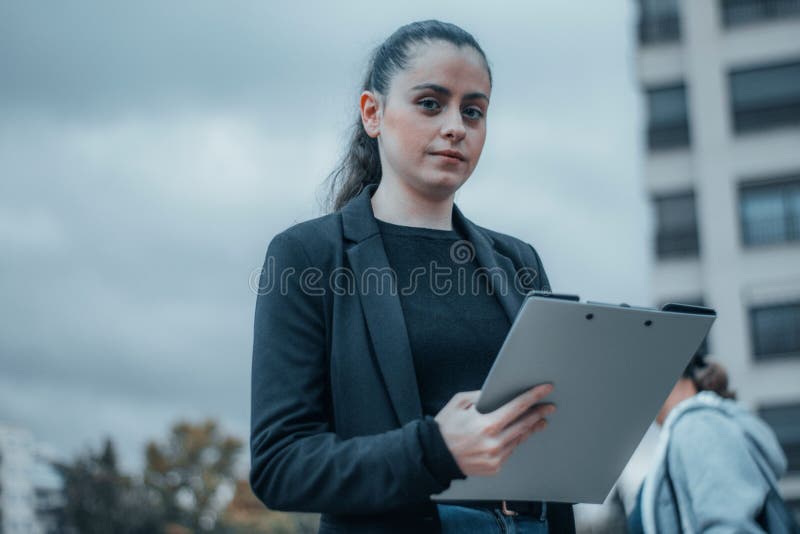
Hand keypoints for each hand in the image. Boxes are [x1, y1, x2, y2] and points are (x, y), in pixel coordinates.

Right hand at [434, 384, 555, 476]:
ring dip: (530, 428)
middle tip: (548, 407)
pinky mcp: (494, 467)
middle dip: (538, 414)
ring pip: (519, 439)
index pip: (517, 407)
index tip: (544, 390)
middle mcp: (494, 442)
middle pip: (524, 425)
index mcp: (487, 424)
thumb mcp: (458, 403)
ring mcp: (496, 457)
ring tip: (539, 421)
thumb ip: (479, 396)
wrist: (434, 456)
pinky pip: (509, 451)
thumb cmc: (445, 428)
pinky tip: (516, 435)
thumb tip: (496, 393)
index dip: (533, 397)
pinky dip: (513, 442)